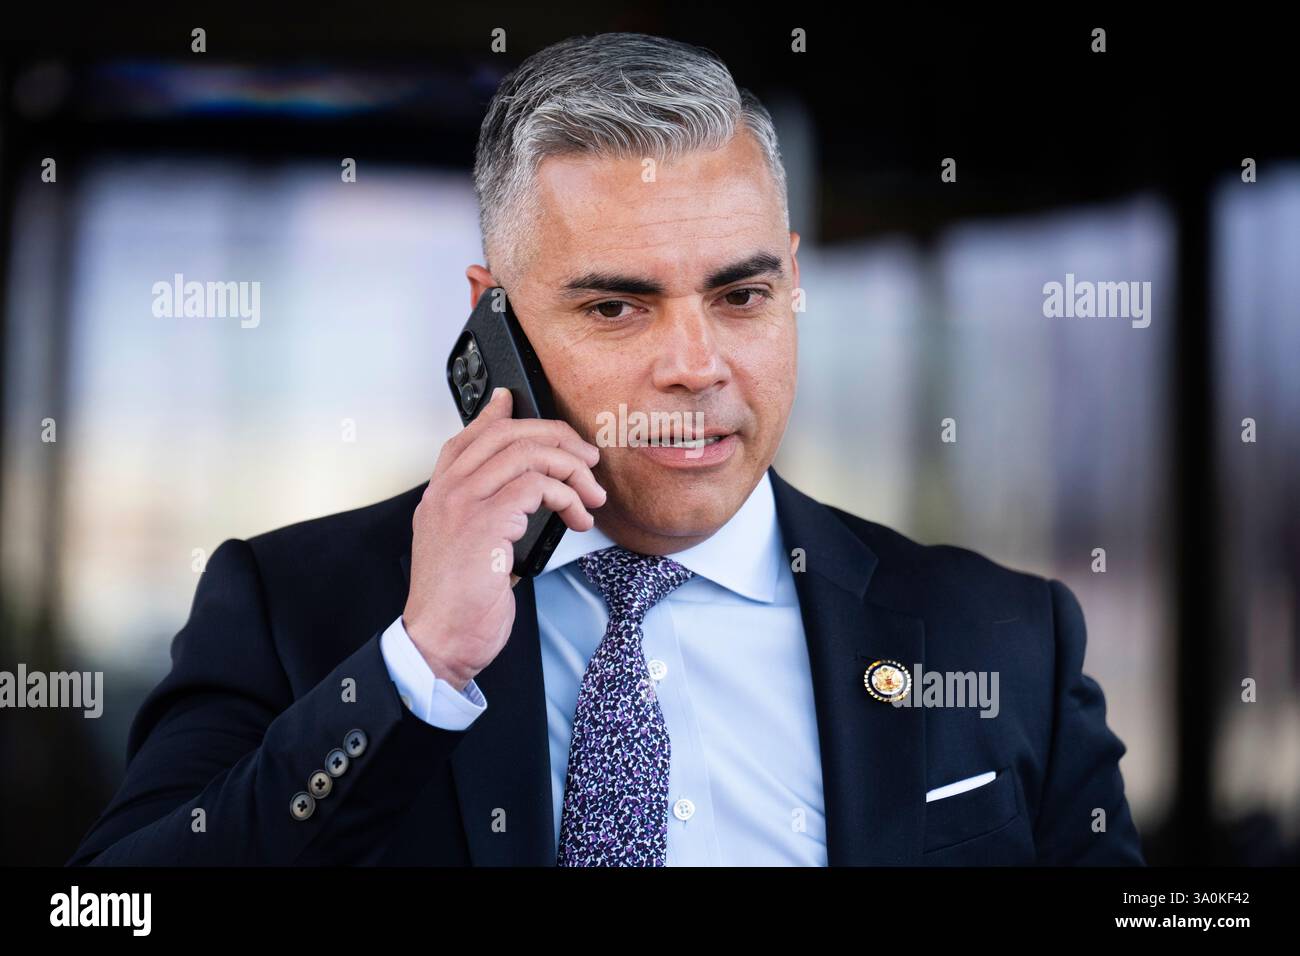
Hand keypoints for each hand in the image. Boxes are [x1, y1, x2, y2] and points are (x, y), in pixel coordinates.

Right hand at [402, 387, 604, 690]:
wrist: (440, 643)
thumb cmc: (457, 607)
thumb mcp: (471, 553)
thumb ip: (491, 520)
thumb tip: (530, 503)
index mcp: (439, 498)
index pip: (466, 439)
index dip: (493, 416)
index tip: (512, 401)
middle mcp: (447, 494)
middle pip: (505, 436)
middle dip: (555, 438)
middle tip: (585, 459)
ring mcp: (463, 505)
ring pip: (526, 454)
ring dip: (570, 469)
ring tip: (590, 494)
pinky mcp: (486, 523)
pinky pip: (535, 486)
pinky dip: (566, 495)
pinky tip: (577, 516)